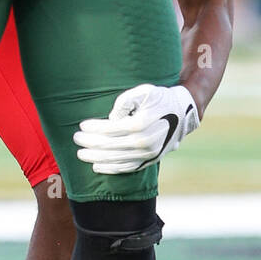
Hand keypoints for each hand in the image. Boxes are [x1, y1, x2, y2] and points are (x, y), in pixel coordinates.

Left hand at [74, 84, 199, 174]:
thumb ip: (124, 101)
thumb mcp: (144, 91)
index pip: (109, 129)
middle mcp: (144, 142)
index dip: (93, 128)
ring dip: (95, 158)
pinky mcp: (150, 160)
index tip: (82, 125)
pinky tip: (97, 166)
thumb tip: (111, 118)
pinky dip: (110, 169)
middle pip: (109, 145)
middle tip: (76, 138)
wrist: (184, 113)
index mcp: (141, 124)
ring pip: (115, 159)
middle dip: (89, 143)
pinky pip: (127, 168)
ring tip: (81, 154)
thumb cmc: (160, 98)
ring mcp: (147, 154)